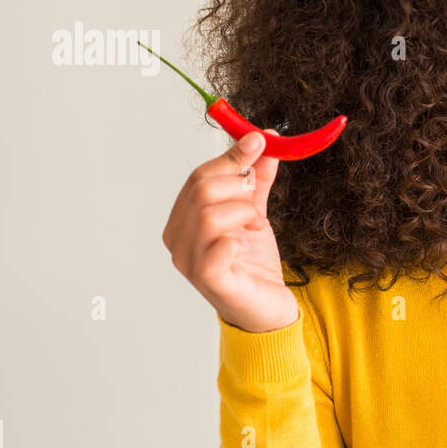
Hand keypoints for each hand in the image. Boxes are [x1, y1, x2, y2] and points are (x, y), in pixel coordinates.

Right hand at [163, 130, 299, 333]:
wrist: (268, 307)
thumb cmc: (254, 263)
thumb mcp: (255, 212)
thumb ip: (256, 178)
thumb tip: (264, 140)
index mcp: (182, 219)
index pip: (199, 176)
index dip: (232, 156)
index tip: (259, 140)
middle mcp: (178, 240)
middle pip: (202, 190)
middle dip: (239, 186)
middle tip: (257, 203)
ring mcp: (189, 262)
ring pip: (209, 215)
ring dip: (243, 213)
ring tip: (254, 227)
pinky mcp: (209, 281)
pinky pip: (219, 248)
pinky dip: (239, 241)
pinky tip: (246, 248)